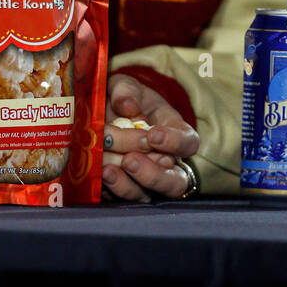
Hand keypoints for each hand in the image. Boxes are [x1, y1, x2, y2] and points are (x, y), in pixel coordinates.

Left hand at [101, 73, 199, 202]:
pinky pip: (122, 200)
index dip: (174, 142)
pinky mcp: (125, 190)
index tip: (153, 134)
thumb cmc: (124, 99)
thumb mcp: (125, 86)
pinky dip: (110, 190)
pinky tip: (98, 176)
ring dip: (127, 185)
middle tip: (129, 160)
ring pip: (147, 196)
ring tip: (107, 170)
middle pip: (173, 182)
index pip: (188, 143)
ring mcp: (146, 181)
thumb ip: (126, 91)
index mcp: (175, 132)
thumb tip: (128, 107)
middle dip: (152, 174)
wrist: (105, 113)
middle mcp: (166, 163)